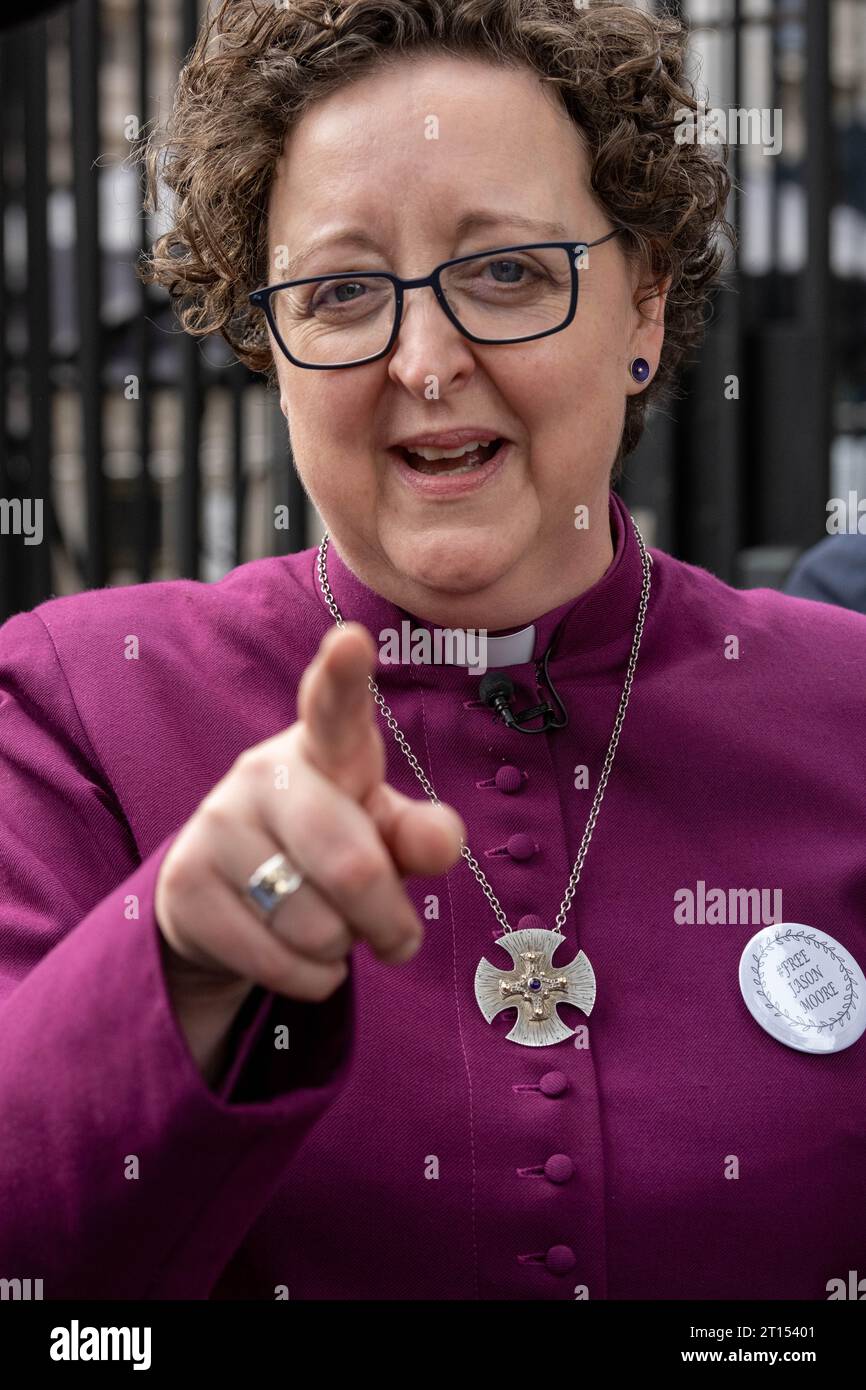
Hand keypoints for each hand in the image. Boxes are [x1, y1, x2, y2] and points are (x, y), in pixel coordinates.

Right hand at [154, 623, 463, 1075]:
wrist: (229, 896)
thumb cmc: (329, 846)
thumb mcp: (382, 834)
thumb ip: (420, 835)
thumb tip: (441, 842)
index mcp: (323, 747)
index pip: (335, 707)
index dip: (344, 675)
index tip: (351, 641)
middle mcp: (263, 772)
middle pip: (352, 869)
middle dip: (388, 922)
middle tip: (398, 938)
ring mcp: (214, 824)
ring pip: (316, 928)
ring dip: (340, 950)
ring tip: (323, 922)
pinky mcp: (183, 884)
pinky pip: (280, 965)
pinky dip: (309, 979)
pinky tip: (292, 951)